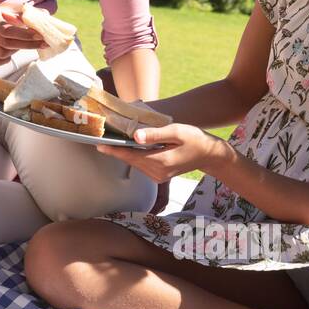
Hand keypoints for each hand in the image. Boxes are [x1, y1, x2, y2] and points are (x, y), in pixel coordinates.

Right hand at [0, 3, 43, 66]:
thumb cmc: (4, 13)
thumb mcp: (14, 8)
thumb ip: (29, 12)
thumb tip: (44, 16)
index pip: (7, 30)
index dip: (24, 35)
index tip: (39, 36)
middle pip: (5, 43)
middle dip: (26, 45)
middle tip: (41, 44)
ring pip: (1, 54)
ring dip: (16, 51)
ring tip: (21, 44)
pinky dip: (4, 60)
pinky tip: (10, 52)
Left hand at [96, 123, 227, 182]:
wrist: (210, 154)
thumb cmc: (195, 138)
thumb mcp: (176, 131)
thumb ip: (155, 134)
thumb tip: (135, 136)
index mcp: (161, 161)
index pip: (131, 155)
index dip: (114, 150)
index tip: (98, 145)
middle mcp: (158, 172)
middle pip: (131, 160)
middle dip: (116, 150)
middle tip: (100, 138)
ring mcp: (158, 176)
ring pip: (135, 163)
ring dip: (125, 153)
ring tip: (112, 140)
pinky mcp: (159, 176)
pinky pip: (142, 165)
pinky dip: (134, 156)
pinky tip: (130, 146)